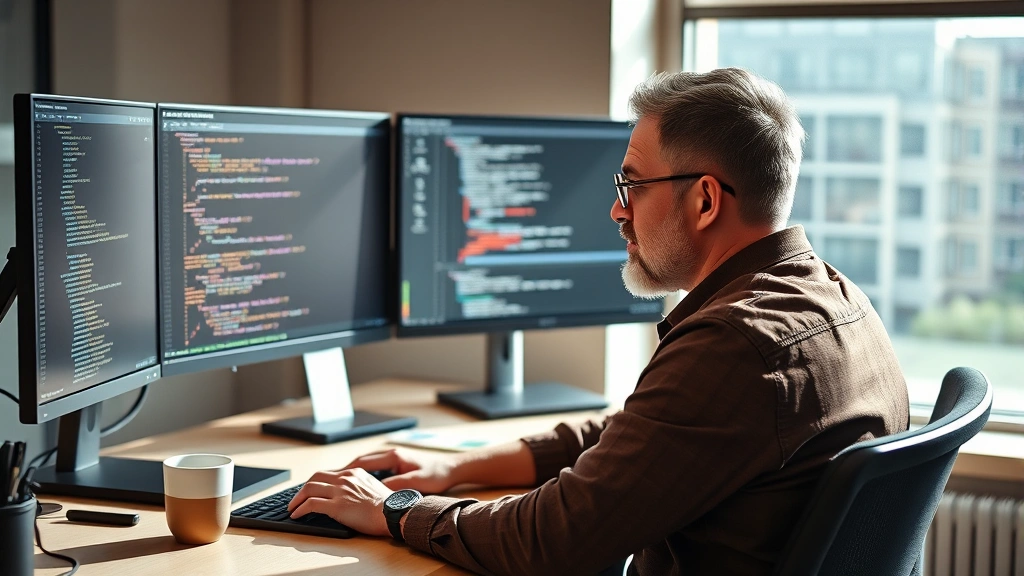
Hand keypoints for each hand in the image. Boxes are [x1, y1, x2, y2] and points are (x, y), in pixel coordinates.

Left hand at [287, 468, 391, 536]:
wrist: (393, 512)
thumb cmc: (387, 505)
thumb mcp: (373, 486)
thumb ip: (360, 485)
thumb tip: (350, 493)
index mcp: (354, 473)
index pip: (328, 473)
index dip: (316, 482)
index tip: (310, 490)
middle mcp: (345, 478)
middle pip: (315, 477)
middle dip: (302, 489)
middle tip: (297, 498)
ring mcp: (340, 491)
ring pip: (309, 489)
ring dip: (297, 499)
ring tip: (292, 508)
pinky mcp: (337, 506)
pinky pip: (311, 504)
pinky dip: (300, 509)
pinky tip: (297, 515)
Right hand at [343, 447, 460, 493]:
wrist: (452, 468)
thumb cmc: (436, 474)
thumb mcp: (416, 482)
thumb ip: (396, 485)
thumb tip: (376, 491)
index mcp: (393, 456)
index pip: (363, 462)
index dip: (346, 471)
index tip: (332, 479)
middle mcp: (390, 455)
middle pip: (360, 463)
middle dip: (343, 472)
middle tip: (326, 482)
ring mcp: (392, 459)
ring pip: (365, 466)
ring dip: (351, 474)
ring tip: (335, 485)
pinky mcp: (396, 466)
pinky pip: (373, 471)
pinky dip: (362, 478)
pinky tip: (356, 488)